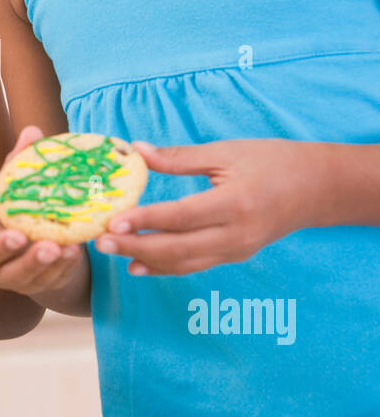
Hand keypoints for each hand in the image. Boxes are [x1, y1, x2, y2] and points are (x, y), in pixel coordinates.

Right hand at [0, 125, 87, 297]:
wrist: (24, 238)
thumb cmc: (11, 208)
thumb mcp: (9, 187)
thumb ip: (17, 163)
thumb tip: (32, 131)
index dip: (1, 245)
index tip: (18, 235)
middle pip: (13, 272)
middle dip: (32, 261)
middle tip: (51, 247)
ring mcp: (21, 282)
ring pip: (37, 280)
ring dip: (55, 266)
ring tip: (72, 248)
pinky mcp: (43, 287)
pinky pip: (55, 281)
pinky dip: (67, 268)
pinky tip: (79, 252)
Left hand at [95, 138, 324, 275]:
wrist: (316, 188)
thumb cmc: (272, 161)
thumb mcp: (226, 152)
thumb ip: (179, 157)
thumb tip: (136, 149)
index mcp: (235, 203)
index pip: (181, 217)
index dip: (146, 220)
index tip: (113, 220)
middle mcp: (236, 234)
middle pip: (178, 248)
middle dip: (136, 245)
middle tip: (100, 241)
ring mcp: (237, 250)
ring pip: (185, 263)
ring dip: (146, 259)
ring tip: (112, 252)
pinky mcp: (235, 256)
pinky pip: (195, 265)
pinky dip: (165, 266)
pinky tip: (139, 263)